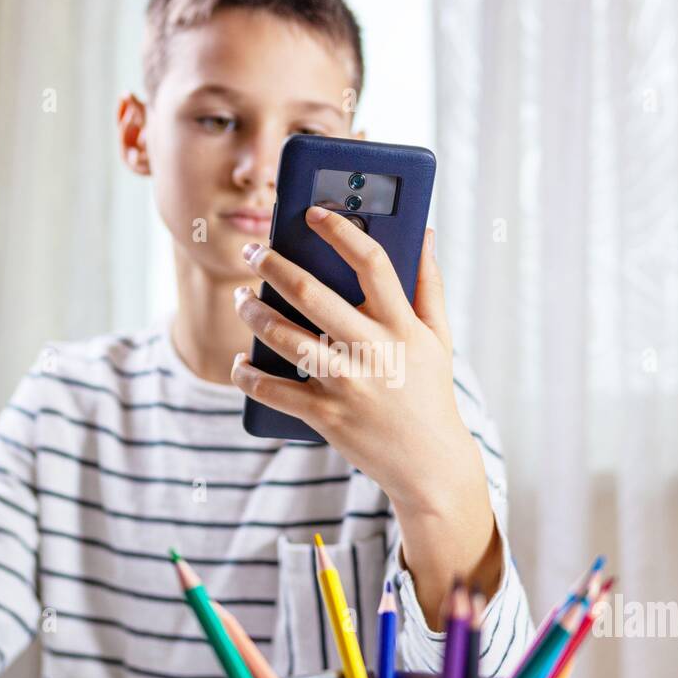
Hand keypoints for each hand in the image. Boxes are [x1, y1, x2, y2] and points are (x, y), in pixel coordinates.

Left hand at [230, 205, 502, 623]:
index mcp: (402, 325)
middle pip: (312, 292)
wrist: (430, 465)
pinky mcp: (326, 416)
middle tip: (254, 253)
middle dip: (273, 264)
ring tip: (241, 299)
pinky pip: (274, 390)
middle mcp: (373, 350)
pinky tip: (238, 362)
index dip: (341, 231)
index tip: (314, 212)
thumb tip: (422, 231)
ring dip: (253, 312)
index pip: (372, 263)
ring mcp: (347, 384)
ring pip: (284, 337)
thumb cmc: (430, 392)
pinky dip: (248, 375)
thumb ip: (429, 283)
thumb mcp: (439, 338)